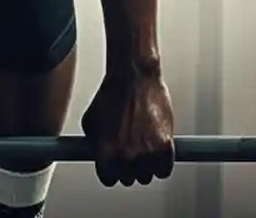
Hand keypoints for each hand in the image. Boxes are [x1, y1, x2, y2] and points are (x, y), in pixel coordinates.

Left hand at [81, 66, 174, 186]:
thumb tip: (94, 153)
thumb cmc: (113, 93)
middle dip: (129, 169)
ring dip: (146, 167)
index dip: (112, 173)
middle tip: (130, 156)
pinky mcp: (165, 146)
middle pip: (129, 179)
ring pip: (148, 176)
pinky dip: (162, 164)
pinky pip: (165, 169)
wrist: (134, 77)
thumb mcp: (91, 120)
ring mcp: (146, 151)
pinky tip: (157, 154)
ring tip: (143, 152)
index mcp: (105, 150)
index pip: (108, 179)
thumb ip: (93, 142)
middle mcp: (126, 154)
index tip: (115, 171)